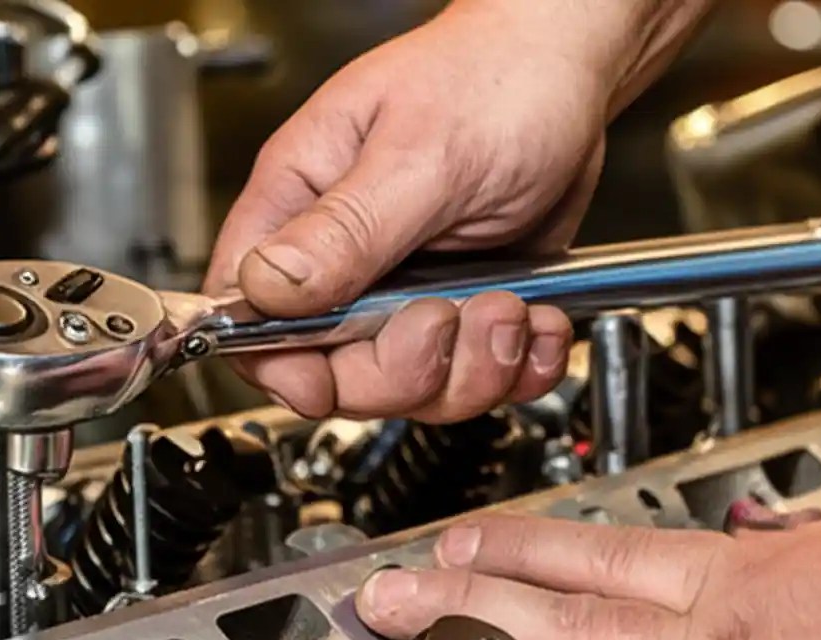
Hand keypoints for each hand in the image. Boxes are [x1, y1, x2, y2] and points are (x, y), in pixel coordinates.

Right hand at [204, 0, 711, 420]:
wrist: (571, 72)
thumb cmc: (494, 79)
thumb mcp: (420, 154)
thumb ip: (345, 229)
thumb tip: (267, 288)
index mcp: (302, 204)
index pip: (249, 311)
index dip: (282, 361)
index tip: (328, 377)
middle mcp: (345, 255)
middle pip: (336, 370)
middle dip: (403, 367)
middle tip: (448, 315)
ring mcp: (405, 288)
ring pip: (413, 386)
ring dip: (474, 368)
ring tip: (509, 308)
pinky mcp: (462, 305)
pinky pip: (477, 376)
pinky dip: (518, 367)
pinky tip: (536, 323)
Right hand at [357, 514, 820, 639]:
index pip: (554, 629)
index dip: (463, 611)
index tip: (400, 596)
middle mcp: (738, 604)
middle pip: (580, 566)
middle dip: (490, 557)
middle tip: (428, 554)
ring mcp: (782, 563)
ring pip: (641, 547)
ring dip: (563, 549)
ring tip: (511, 550)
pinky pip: (713, 546)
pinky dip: (656, 554)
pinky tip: (667, 568)